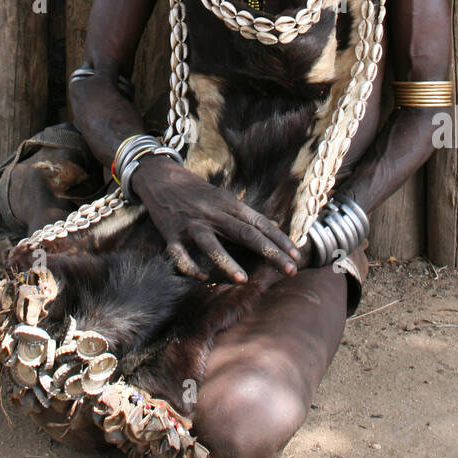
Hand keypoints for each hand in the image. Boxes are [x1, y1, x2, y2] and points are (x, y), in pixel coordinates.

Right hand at [131, 155, 301, 283]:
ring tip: (243, 279)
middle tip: (290, 270)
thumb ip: (248, 214)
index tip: (297, 255)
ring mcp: (191, 224)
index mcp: (229, 204)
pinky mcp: (170, 234)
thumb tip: (275, 227)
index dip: (279, 240)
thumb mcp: (224, 198)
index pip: (259, 224)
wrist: (160, 177)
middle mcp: (213, 213)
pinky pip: (179, 254)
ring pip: (211, 244)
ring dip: (227, 261)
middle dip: (269, 252)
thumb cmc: (197, 191)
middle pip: (245, 234)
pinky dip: (189, 266)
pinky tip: (202, 277)